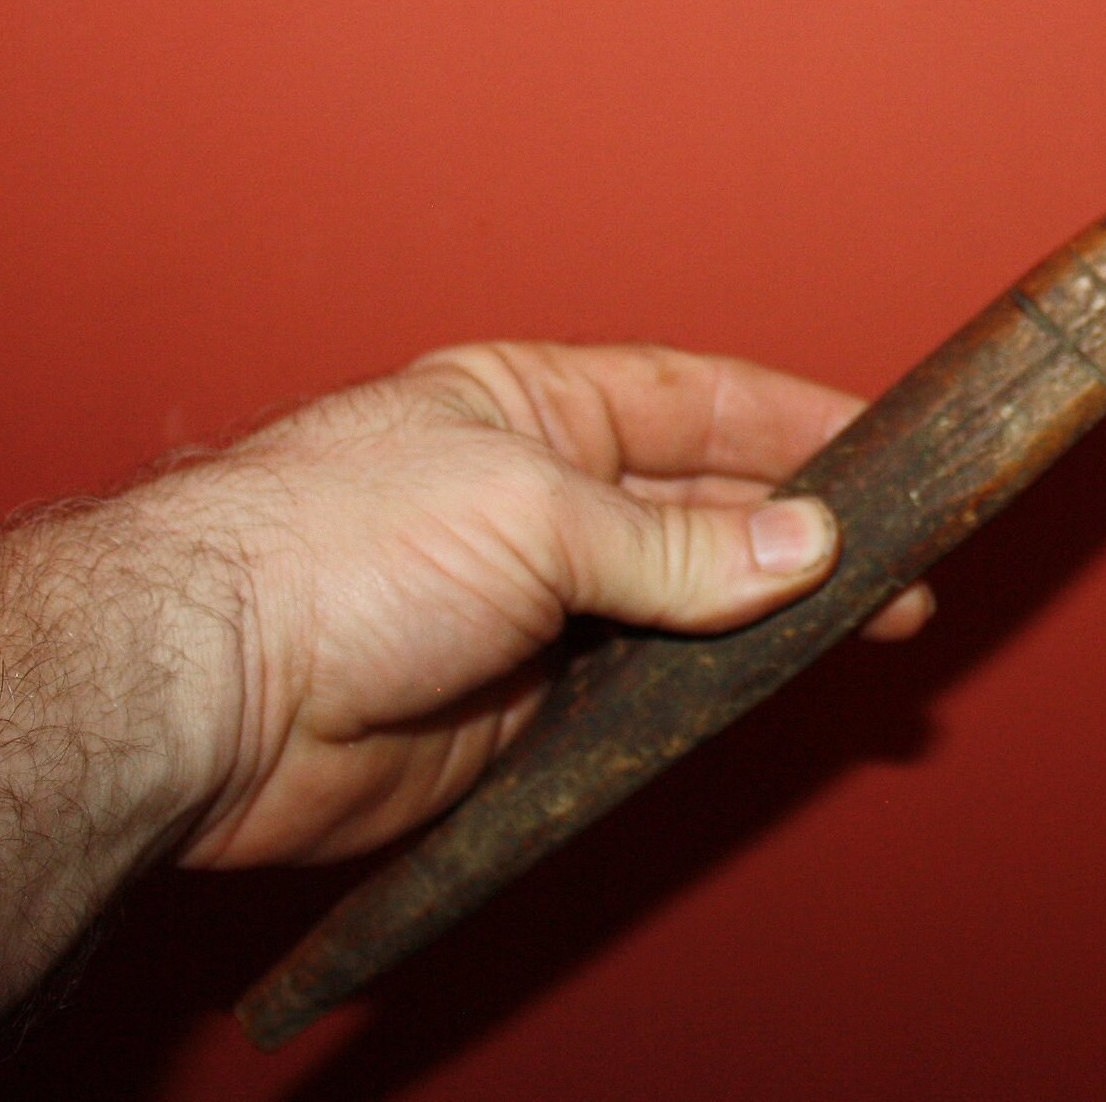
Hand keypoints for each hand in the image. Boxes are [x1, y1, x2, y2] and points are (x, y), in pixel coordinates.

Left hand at [169, 342, 931, 868]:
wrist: (206, 692)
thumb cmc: (326, 545)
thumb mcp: (529, 510)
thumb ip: (674, 544)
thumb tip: (799, 546)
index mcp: (528, 407)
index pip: (691, 398)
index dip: (791, 417)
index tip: (885, 439)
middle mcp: (536, 498)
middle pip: (701, 507)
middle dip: (801, 532)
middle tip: (899, 565)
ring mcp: (531, 607)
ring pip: (682, 609)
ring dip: (764, 620)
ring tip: (860, 628)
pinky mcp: (518, 708)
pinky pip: (639, 697)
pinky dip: (702, 697)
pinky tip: (758, 694)